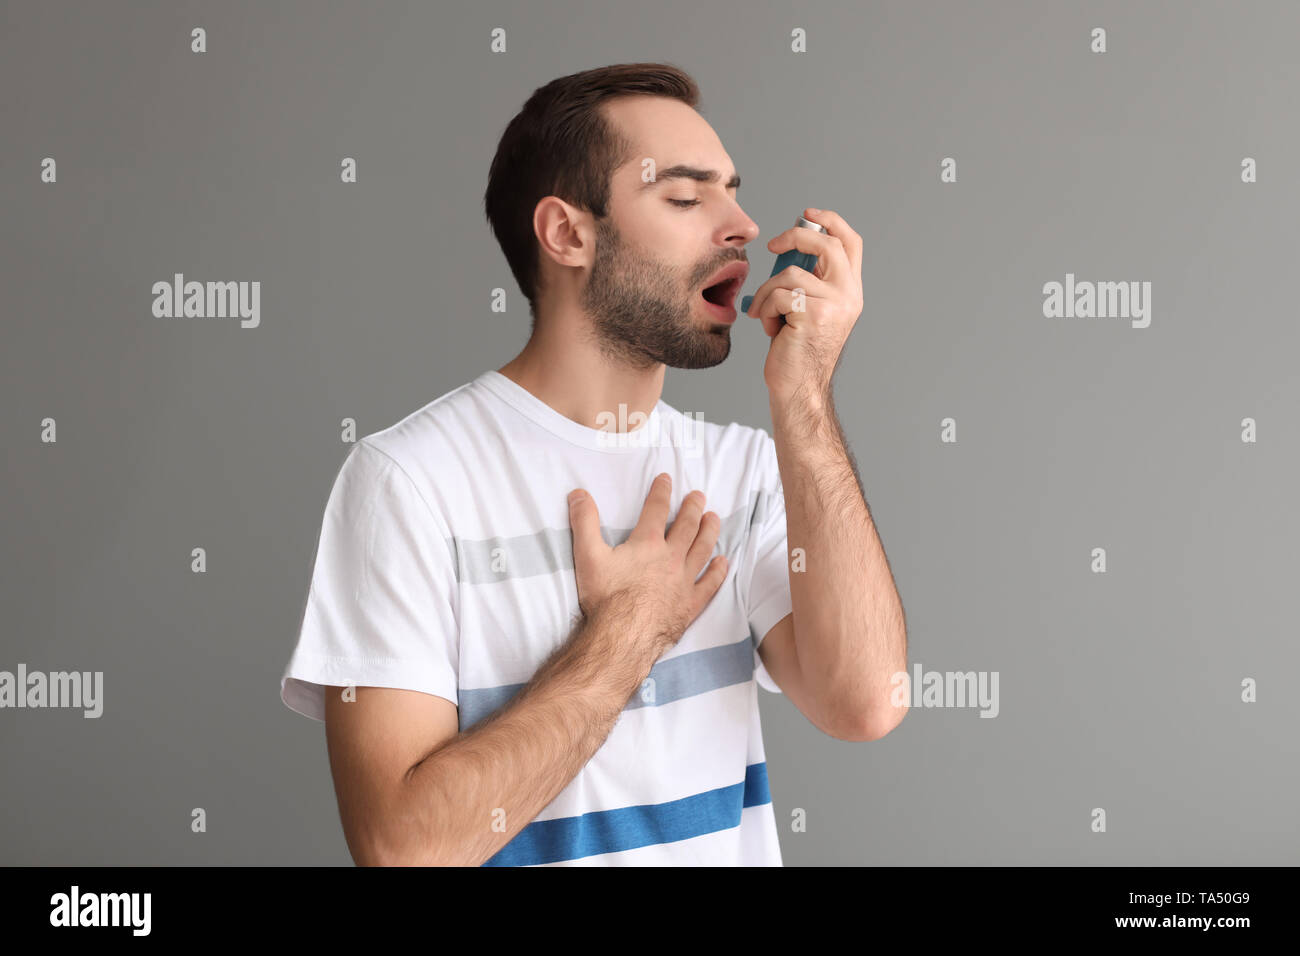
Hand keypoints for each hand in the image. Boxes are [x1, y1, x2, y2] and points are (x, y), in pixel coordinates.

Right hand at [567, 473, 727, 651]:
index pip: (656, 510)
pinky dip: (717, 572)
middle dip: (692, 508)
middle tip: (698, 495)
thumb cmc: (605, 597)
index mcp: (647, 543)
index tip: (666, 479)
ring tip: (714, 518)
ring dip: (709, 531)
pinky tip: (723, 562)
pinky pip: (709, 584)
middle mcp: (671, 558)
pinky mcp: (690, 604)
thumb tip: (578, 493)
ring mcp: (684, 581)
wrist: (623, 637)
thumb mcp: (587, 555)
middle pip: (686, 526)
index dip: (661, 492)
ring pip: (702, 550)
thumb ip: (584, 522)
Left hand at [744, 207, 863, 403]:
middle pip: (827, 244)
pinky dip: (764, 310)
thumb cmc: (796, 351)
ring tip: (766, 316)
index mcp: (851, 291)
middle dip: (794, 238)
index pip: (850, 242)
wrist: (798, 388)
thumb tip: (789, 249)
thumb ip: (809, 281)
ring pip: (790, 275)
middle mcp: (849, 296)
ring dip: (768, 293)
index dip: (830, 221)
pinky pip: (778, 295)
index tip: (806, 215)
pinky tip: (769, 328)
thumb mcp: (808, 308)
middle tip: (772, 246)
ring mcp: (835, 305)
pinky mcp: (814, 315)